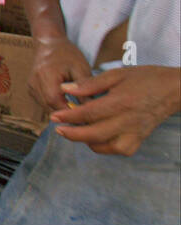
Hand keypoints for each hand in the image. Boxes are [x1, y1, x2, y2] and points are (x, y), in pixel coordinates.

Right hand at [28, 35, 92, 111]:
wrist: (48, 44)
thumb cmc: (66, 53)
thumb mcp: (80, 68)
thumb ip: (85, 88)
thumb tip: (92, 107)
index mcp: (46, 76)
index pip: (55, 102)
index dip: (69, 113)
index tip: (84, 118)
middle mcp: (34, 83)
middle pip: (49, 107)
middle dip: (66, 114)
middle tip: (82, 119)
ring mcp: (31, 87)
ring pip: (45, 107)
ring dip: (59, 111)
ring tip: (75, 112)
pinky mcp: (31, 89)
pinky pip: (42, 102)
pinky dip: (54, 105)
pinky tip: (65, 103)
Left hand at [50, 65, 180, 155]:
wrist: (173, 90)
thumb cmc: (145, 79)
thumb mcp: (117, 74)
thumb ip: (90, 84)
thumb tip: (65, 89)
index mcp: (121, 101)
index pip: (89, 113)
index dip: (69, 116)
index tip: (55, 116)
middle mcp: (128, 120)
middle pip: (93, 134)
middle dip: (72, 134)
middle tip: (58, 128)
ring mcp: (135, 132)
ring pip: (104, 146)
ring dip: (85, 141)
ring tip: (75, 131)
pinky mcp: (139, 140)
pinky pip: (116, 150)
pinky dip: (102, 146)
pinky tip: (95, 137)